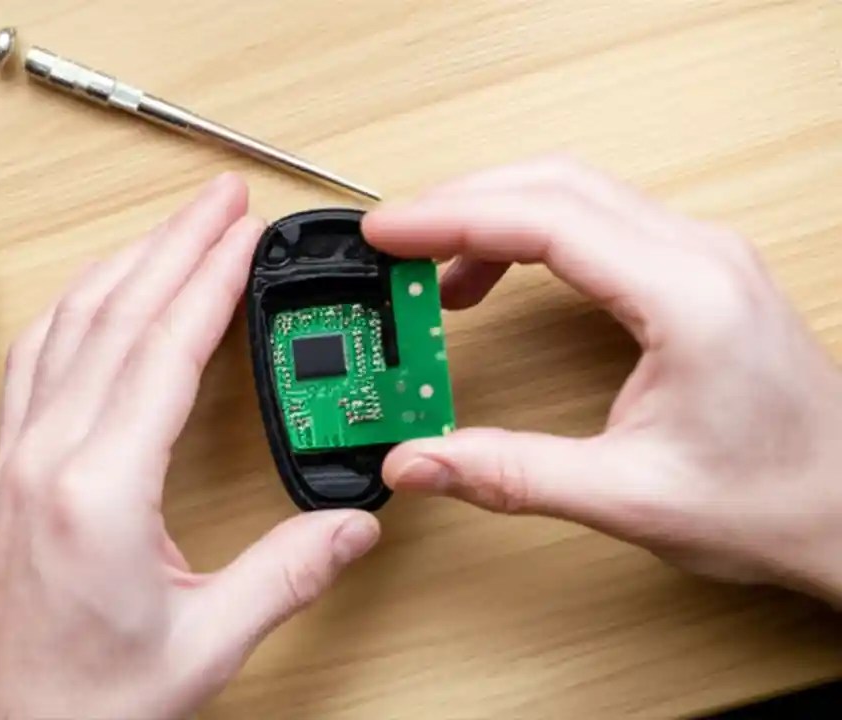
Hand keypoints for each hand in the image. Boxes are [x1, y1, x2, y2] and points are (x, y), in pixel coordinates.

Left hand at [0, 175, 380, 719]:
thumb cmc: (82, 706)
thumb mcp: (206, 647)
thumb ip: (286, 577)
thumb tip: (352, 522)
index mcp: (97, 490)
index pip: (162, 351)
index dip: (208, 278)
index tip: (243, 229)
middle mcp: (48, 461)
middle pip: (114, 317)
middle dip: (173, 244)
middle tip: (219, 197)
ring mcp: (19, 463)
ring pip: (68, 328)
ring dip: (124, 265)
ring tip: (172, 228)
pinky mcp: (9, 476)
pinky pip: (36, 363)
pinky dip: (75, 310)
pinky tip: (96, 298)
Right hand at [363, 158, 841, 603]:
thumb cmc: (774, 500)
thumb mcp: (627, 497)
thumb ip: (510, 475)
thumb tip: (418, 460)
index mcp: (686, 295)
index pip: (545, 220)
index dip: (452, 219)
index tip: (389, 233)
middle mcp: (699, 255)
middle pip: (555, 185)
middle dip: (461, 204)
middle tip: (394, 244)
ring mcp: (703, 255)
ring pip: (576, 193)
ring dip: (494, 217)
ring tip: (433, 272)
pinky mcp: (698, 270)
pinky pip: (599, 220)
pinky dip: (530, 235)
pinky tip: (495, 276)